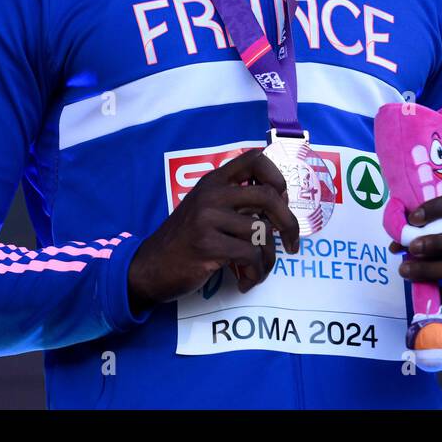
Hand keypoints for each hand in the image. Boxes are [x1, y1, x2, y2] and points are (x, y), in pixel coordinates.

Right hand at [127, 148, 300, 314]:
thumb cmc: (184, 241)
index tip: (282, 201)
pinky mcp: (207, 244)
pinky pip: (250, 256)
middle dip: (290, 224)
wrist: (149, 268)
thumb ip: (234, 200)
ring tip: (256, 271)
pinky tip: (244, 281)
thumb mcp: (205, 209)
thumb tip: (281, 202)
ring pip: (262, 233)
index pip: (255, 159)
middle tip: (292, 244)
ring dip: (267, 260)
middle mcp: (212, 193)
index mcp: (214, 181)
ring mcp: (208, 218)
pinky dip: (255, 274)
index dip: (277, 177)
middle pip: (269, 196)